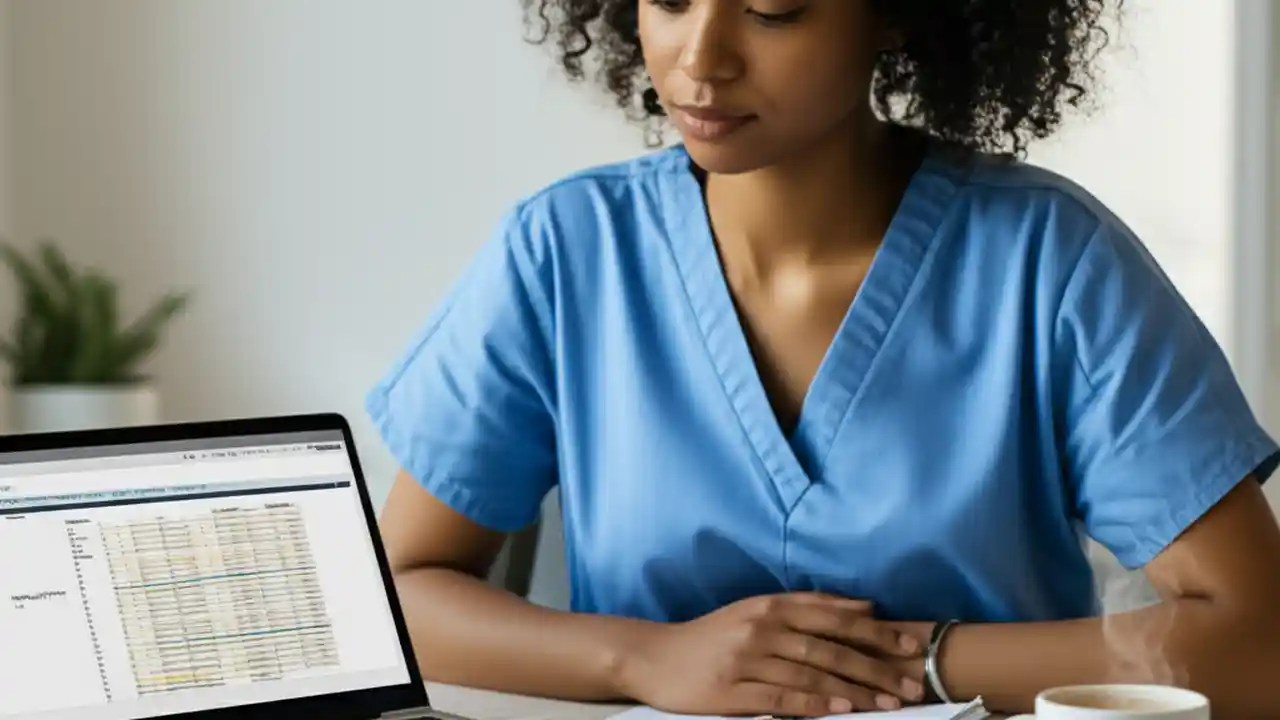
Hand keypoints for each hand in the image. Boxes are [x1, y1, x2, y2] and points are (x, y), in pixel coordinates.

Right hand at [616, 593, 926, 717]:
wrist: (655, 657)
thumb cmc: (713, 636)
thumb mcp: (758, 610)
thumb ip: (809, 606)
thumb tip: (865, 604)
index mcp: (771, 605)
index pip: (835, 616)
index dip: (877, 631)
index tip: (913, 646)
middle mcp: (761, 626)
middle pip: (830, 647)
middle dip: (876, 667)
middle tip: (911, 685)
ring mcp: (746, 657)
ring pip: (811, 672)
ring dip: (854, 689)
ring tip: (888, 704)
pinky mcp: (732, 688)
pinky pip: (781, 696)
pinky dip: (814, 702)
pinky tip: (840, 709)